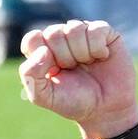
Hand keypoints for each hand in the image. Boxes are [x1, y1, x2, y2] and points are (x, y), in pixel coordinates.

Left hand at [18, 20, 137, 138]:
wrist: (106, 110)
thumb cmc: (75, 102)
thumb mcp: (46, 97)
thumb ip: (31, 76)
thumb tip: (43, 50)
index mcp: (44, 52)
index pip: (32, 39)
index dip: (42, 55)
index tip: (54, 71)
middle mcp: (61, 38)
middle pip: (53, 33)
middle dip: (64, 57)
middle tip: (73, 71)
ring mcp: (82, 32)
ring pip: (74, 28)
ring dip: (81, 53)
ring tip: (88, 65)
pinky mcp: (102, 31)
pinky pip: (95, 30)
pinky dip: (98, 49)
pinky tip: (101, 57)